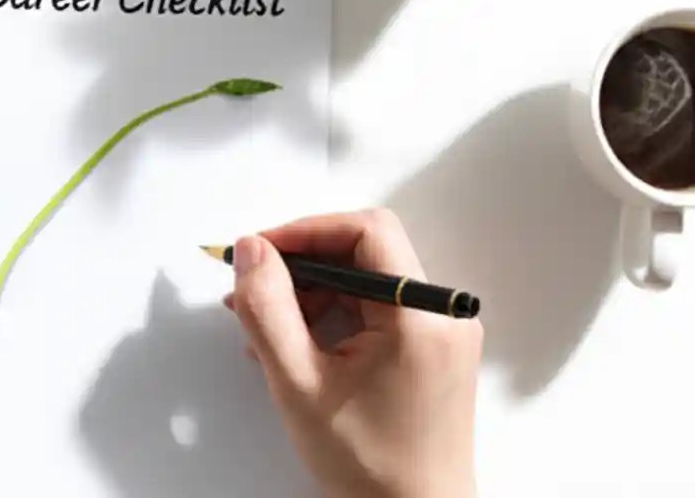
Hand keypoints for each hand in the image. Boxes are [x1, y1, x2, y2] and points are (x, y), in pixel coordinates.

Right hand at [227, 209, 481, 497]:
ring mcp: (442, 333)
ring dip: (312, 293)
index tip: (260, 251)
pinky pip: (378, 311)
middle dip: (302, 265)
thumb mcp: (298, 382)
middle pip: (365, 253)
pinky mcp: (433, 351)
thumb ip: (268, 308)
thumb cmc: (365, 464)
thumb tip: (252, 249)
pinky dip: (334, 316)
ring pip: (367, 282)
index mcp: (420, 316)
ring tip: (263, 328)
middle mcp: (443, 314)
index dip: (306, 230)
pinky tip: (295, 344)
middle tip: (251, 290)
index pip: (366, 230)